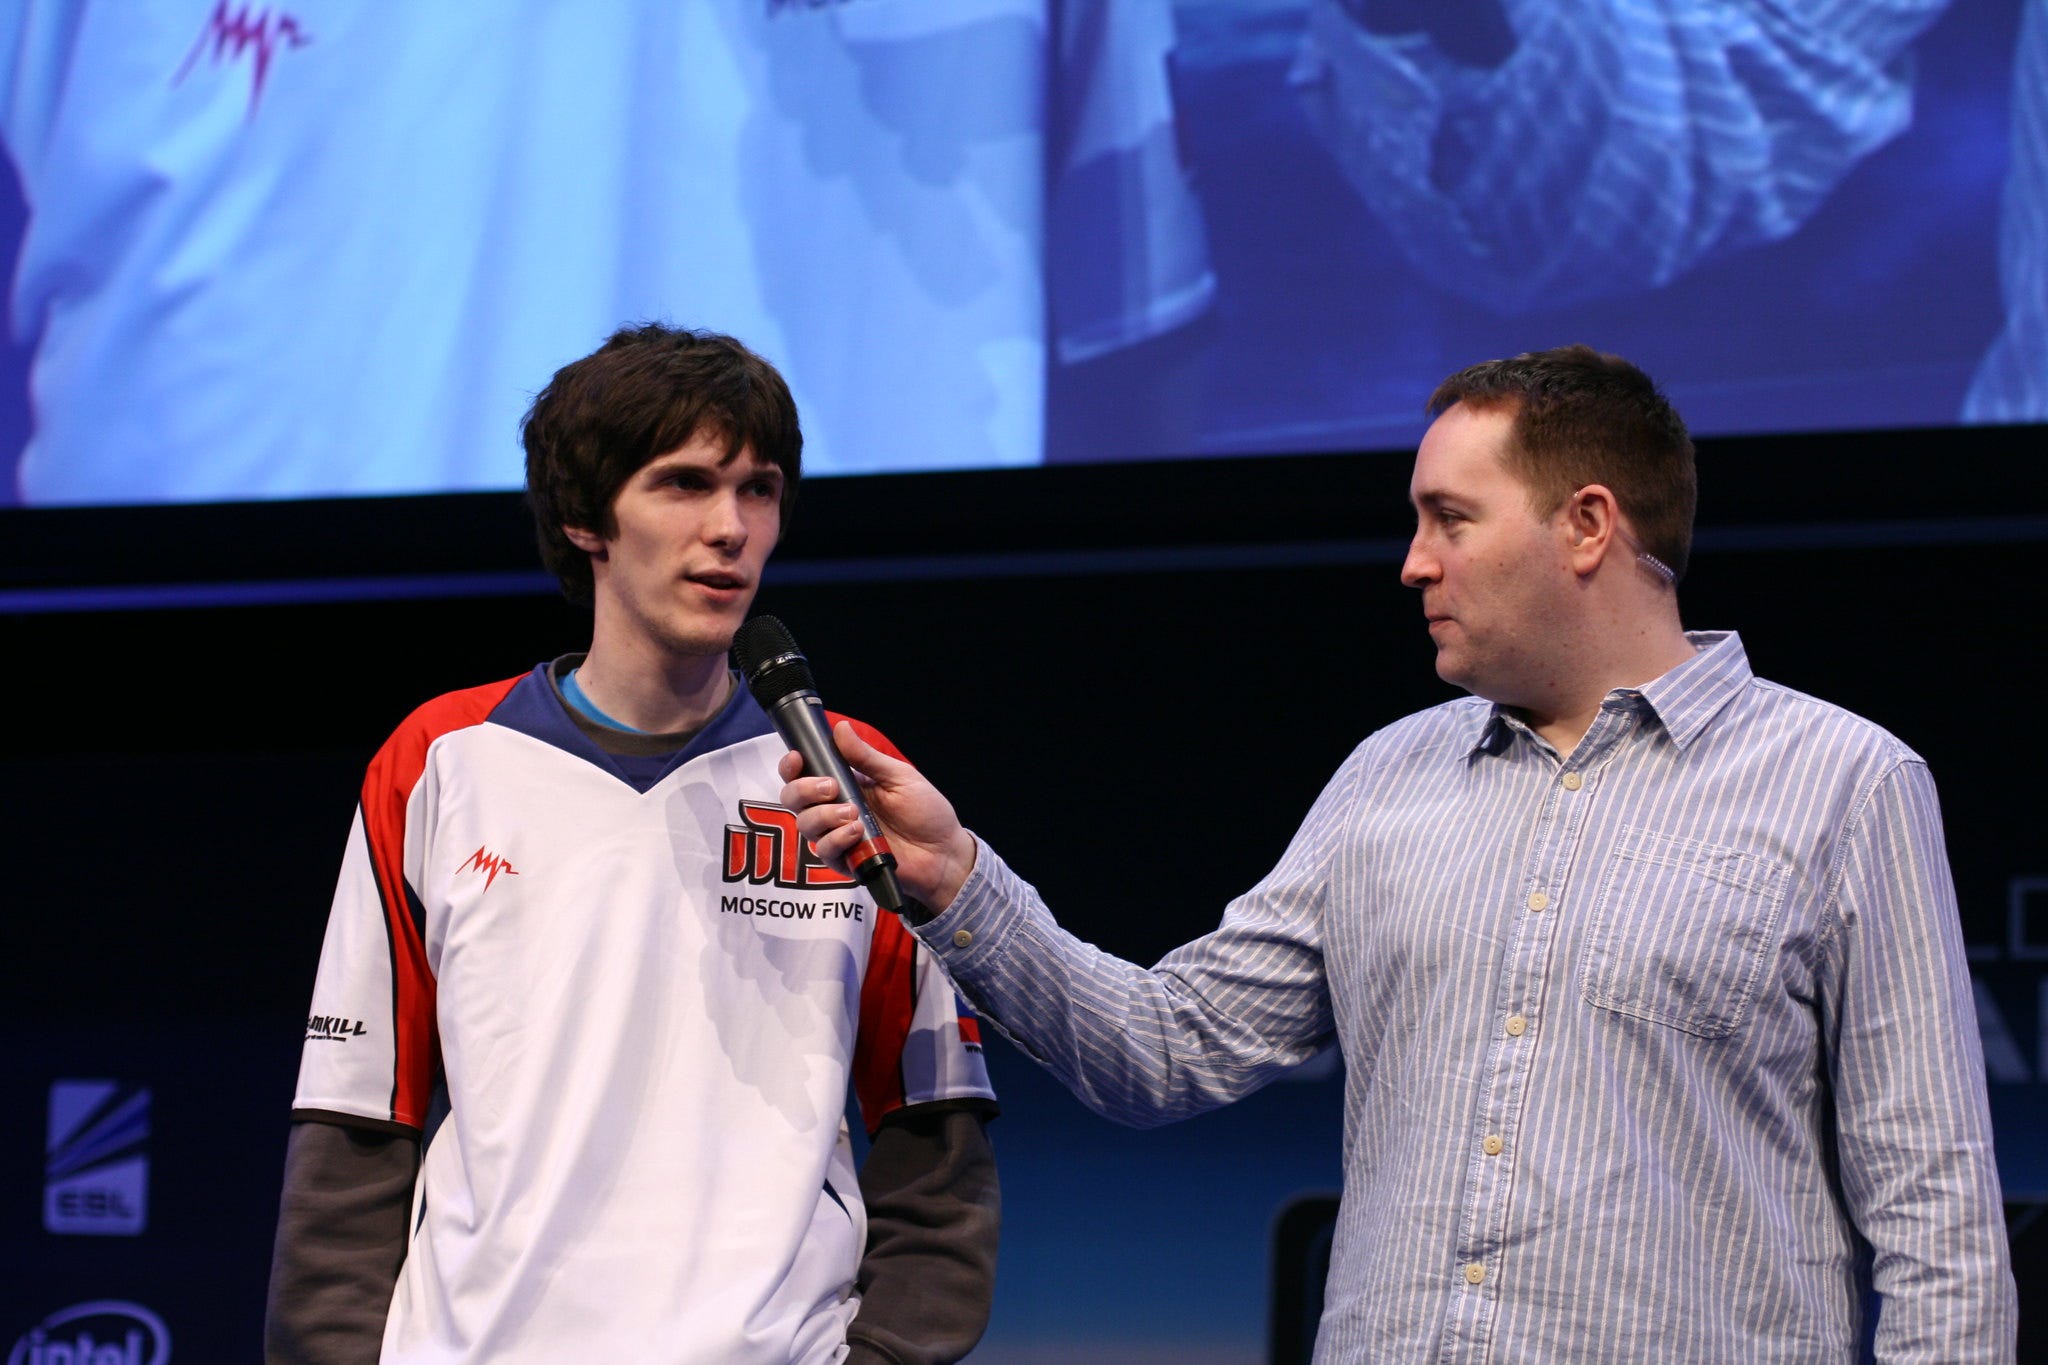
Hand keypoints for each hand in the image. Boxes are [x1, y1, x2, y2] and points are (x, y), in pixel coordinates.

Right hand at [778, 721, 978, 913]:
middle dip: (804, 789)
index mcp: (846, 783)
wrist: (944, 852)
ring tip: (853, 814)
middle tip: (830, 788)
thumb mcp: (899, 777)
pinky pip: (824, 851)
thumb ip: (865, 757)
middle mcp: (835, 809)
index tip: (797, 759)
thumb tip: (840, 728)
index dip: (793, 765)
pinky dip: (836, 839)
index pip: (805, 773)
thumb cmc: (925, 811)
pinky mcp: (845, 860)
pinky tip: (857, 833)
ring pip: (805, 824)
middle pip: (794, 798)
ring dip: (823, 816)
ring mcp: (838, 835)